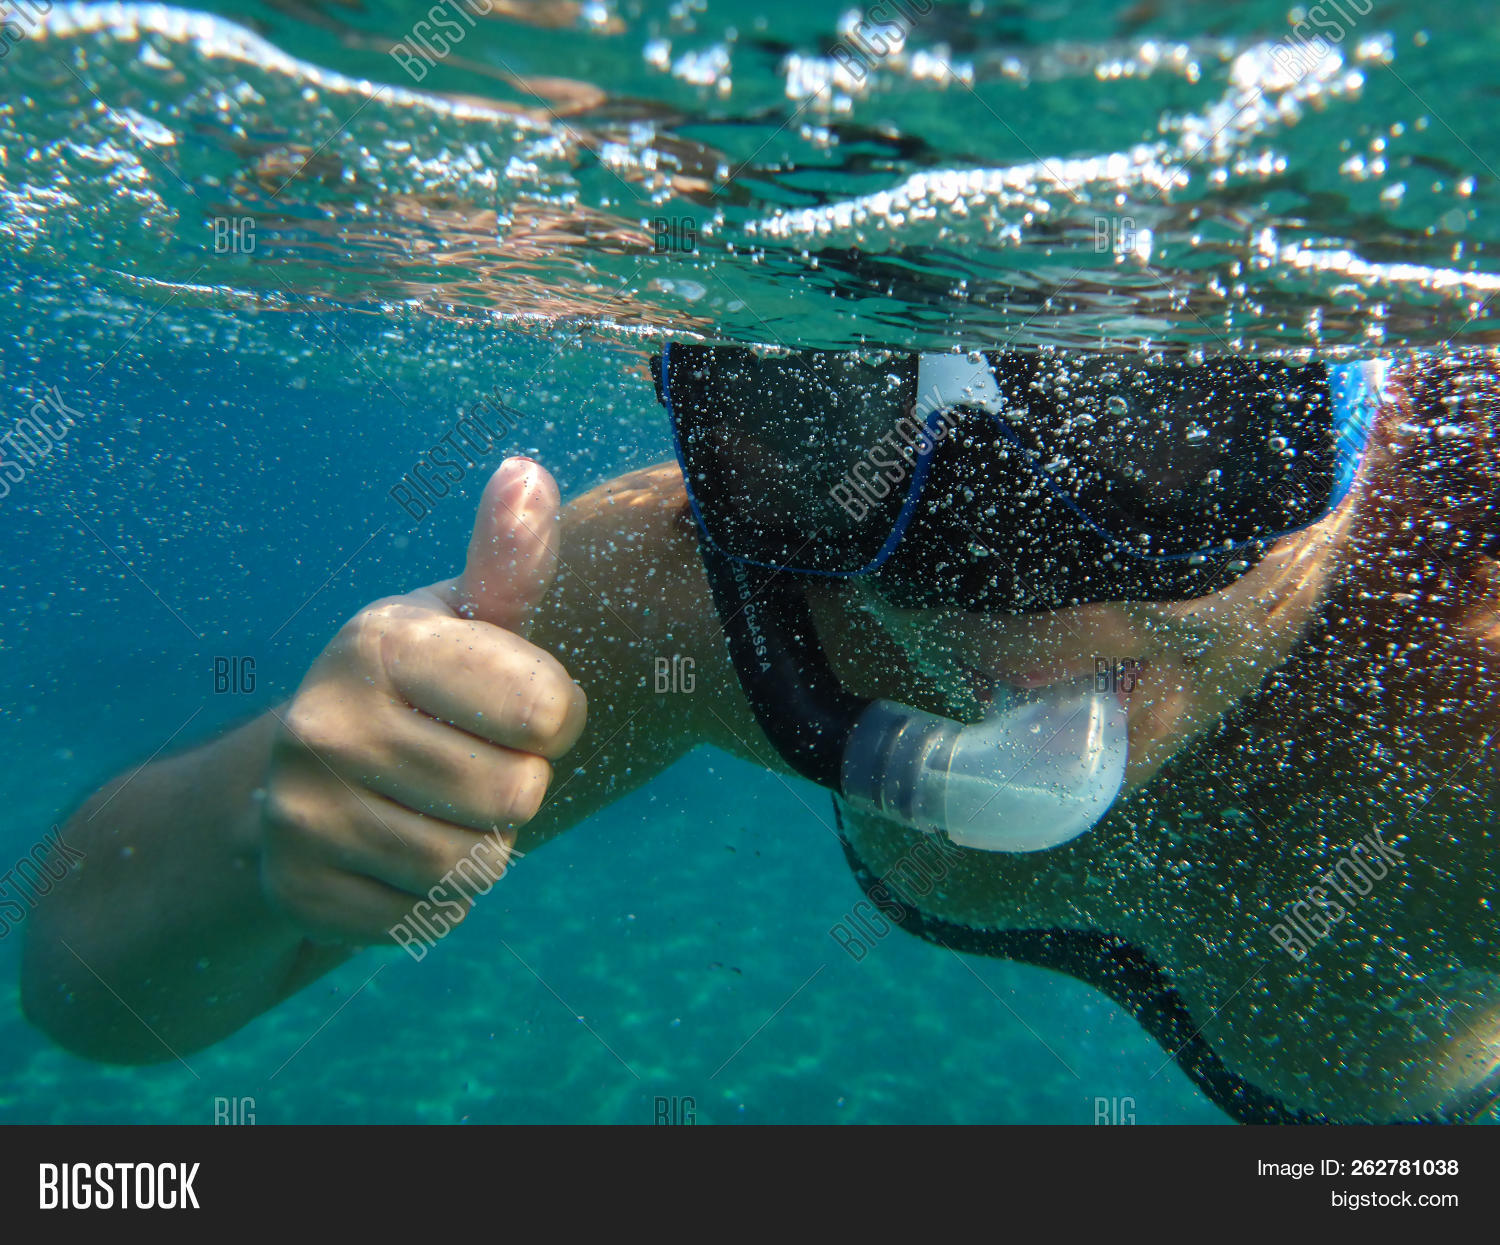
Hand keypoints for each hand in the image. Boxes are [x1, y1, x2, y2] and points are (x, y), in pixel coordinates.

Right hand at [259, 458, 586, 944]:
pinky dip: (435, 896)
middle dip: (516, 789)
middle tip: (469, 765)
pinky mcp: (297, 893)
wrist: (298, 783)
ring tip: (436, 807)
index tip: (519, 710)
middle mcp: (324, 721)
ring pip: (476, 866)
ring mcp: (300, 812)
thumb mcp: (463, 625)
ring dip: (481, 848)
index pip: (546, 711)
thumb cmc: (422, 691)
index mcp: (379, 642)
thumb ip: (506, 563)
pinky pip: (430, 916)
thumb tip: (526, 471)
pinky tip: (400, 852)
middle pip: (516, 796)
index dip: (553, 721)